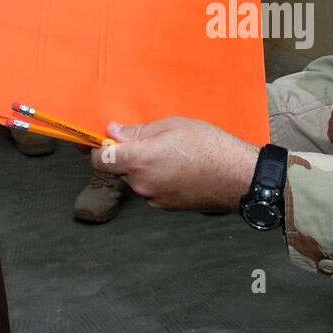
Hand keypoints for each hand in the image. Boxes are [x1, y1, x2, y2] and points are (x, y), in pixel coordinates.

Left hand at [90, 117, 257, 211]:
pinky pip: (152, 189)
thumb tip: (114, 133)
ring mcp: (154, 198)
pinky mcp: (167, 206)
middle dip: (126, 156)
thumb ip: (138, 132)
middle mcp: (141, 184)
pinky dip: (158, 179)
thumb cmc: (208, 146)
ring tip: (171, 154)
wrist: (236, 176)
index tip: (102, 140)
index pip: (100, 159)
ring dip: (144, 168)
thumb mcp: (172, 126)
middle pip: (119, 169)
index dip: (96, 149)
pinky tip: (178, 168)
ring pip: (137, 180)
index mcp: (139, 160)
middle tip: (148, 141)